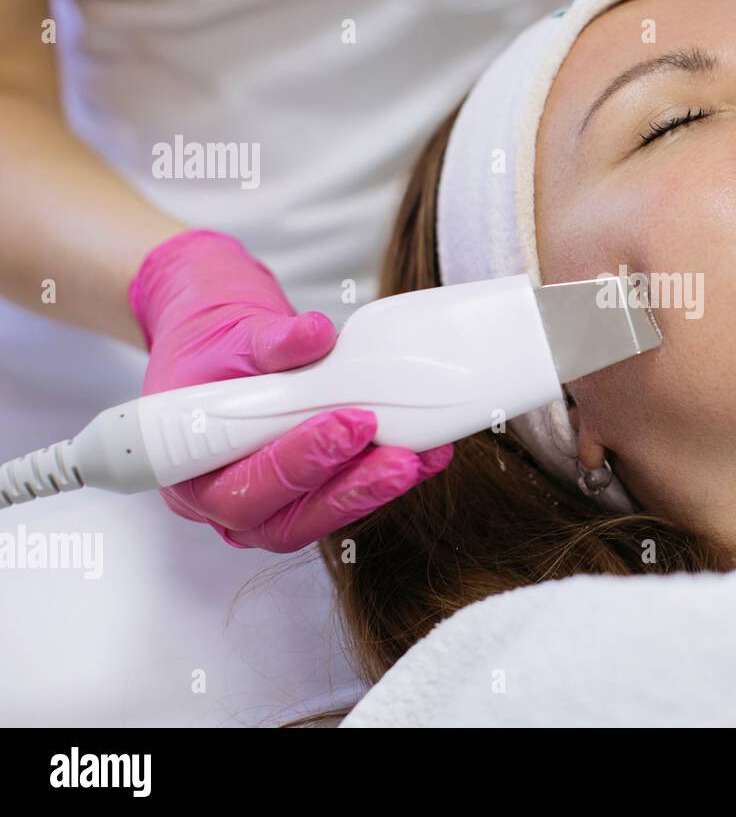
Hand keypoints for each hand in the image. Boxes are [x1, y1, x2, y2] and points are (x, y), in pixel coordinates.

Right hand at [129, 229, 452, 551]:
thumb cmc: (217, 350)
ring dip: (377, 488)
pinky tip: (429, 453)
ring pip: (325, 515)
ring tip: (422, 456)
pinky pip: (349, 495)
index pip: (243, 488)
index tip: (347, 422)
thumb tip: (313, 333)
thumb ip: (272, 341)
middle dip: (351, 488)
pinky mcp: (311, 494)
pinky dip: (389, 475)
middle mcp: (229, 502)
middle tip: (400, 457)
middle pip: (291, 519)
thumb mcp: (236, 336)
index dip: (298, 463)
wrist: (226, 349)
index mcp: (190, 473)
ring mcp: (272, 505)